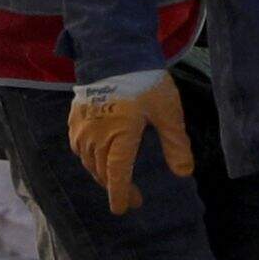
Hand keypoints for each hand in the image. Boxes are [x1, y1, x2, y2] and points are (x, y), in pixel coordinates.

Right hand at [68, 73, 194, 211]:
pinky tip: (96, 155)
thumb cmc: (143, 81)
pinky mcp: (74, 116)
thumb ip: (175, 143)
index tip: (123, 209)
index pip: (117, 177)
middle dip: (116, 187)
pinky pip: (78, 146)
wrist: (113, 50)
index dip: (121, 195)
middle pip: (103, 173)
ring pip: (89, 161)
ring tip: (115, 177)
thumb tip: (184, 173)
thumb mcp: (167, 111)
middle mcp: (96, 138)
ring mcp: (82, 128)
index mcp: (119, 139)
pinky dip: (88, 157)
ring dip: (101, 173)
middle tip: (132, 196)